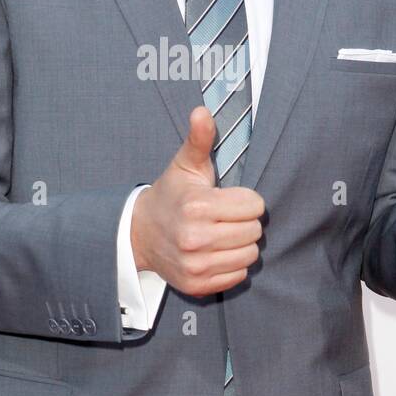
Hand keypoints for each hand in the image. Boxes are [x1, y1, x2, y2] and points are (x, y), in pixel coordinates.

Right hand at [131, 105, 265, 295]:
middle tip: (226, 217)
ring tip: (223, 234)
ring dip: (241, 244)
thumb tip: (202, 111)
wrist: (140, 233)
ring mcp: (196, 265)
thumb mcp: (185, 165)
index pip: (255, 206)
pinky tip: (217, 252)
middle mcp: (196, 239)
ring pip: (249, 255)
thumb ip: (199, 139)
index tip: (227, 199)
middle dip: (245, 222)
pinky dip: (232, 265)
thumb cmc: (171, 195)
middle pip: (254, 232)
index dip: (246, 200)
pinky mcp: (196, 285)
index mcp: (198, 206)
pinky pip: (238, 276)